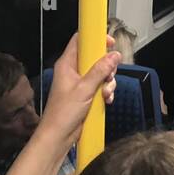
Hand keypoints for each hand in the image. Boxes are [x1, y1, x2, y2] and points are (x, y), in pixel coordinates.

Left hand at [39, 33, 121, 148]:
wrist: (59, 135)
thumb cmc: (64, 111)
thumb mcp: (85, 89)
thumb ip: (100, 71)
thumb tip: (114, 55)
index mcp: (67, 64)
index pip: (80, 41)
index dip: (95, 38)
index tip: (110, 42)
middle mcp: (73, 71)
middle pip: (95, 58)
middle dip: (107, 67)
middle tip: (109, 76)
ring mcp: (80, 83)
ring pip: (101, 73)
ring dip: (108, 83)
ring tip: (106, 94)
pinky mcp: (86, 95)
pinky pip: (101, 87)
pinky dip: (106, 92)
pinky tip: (106, 100)